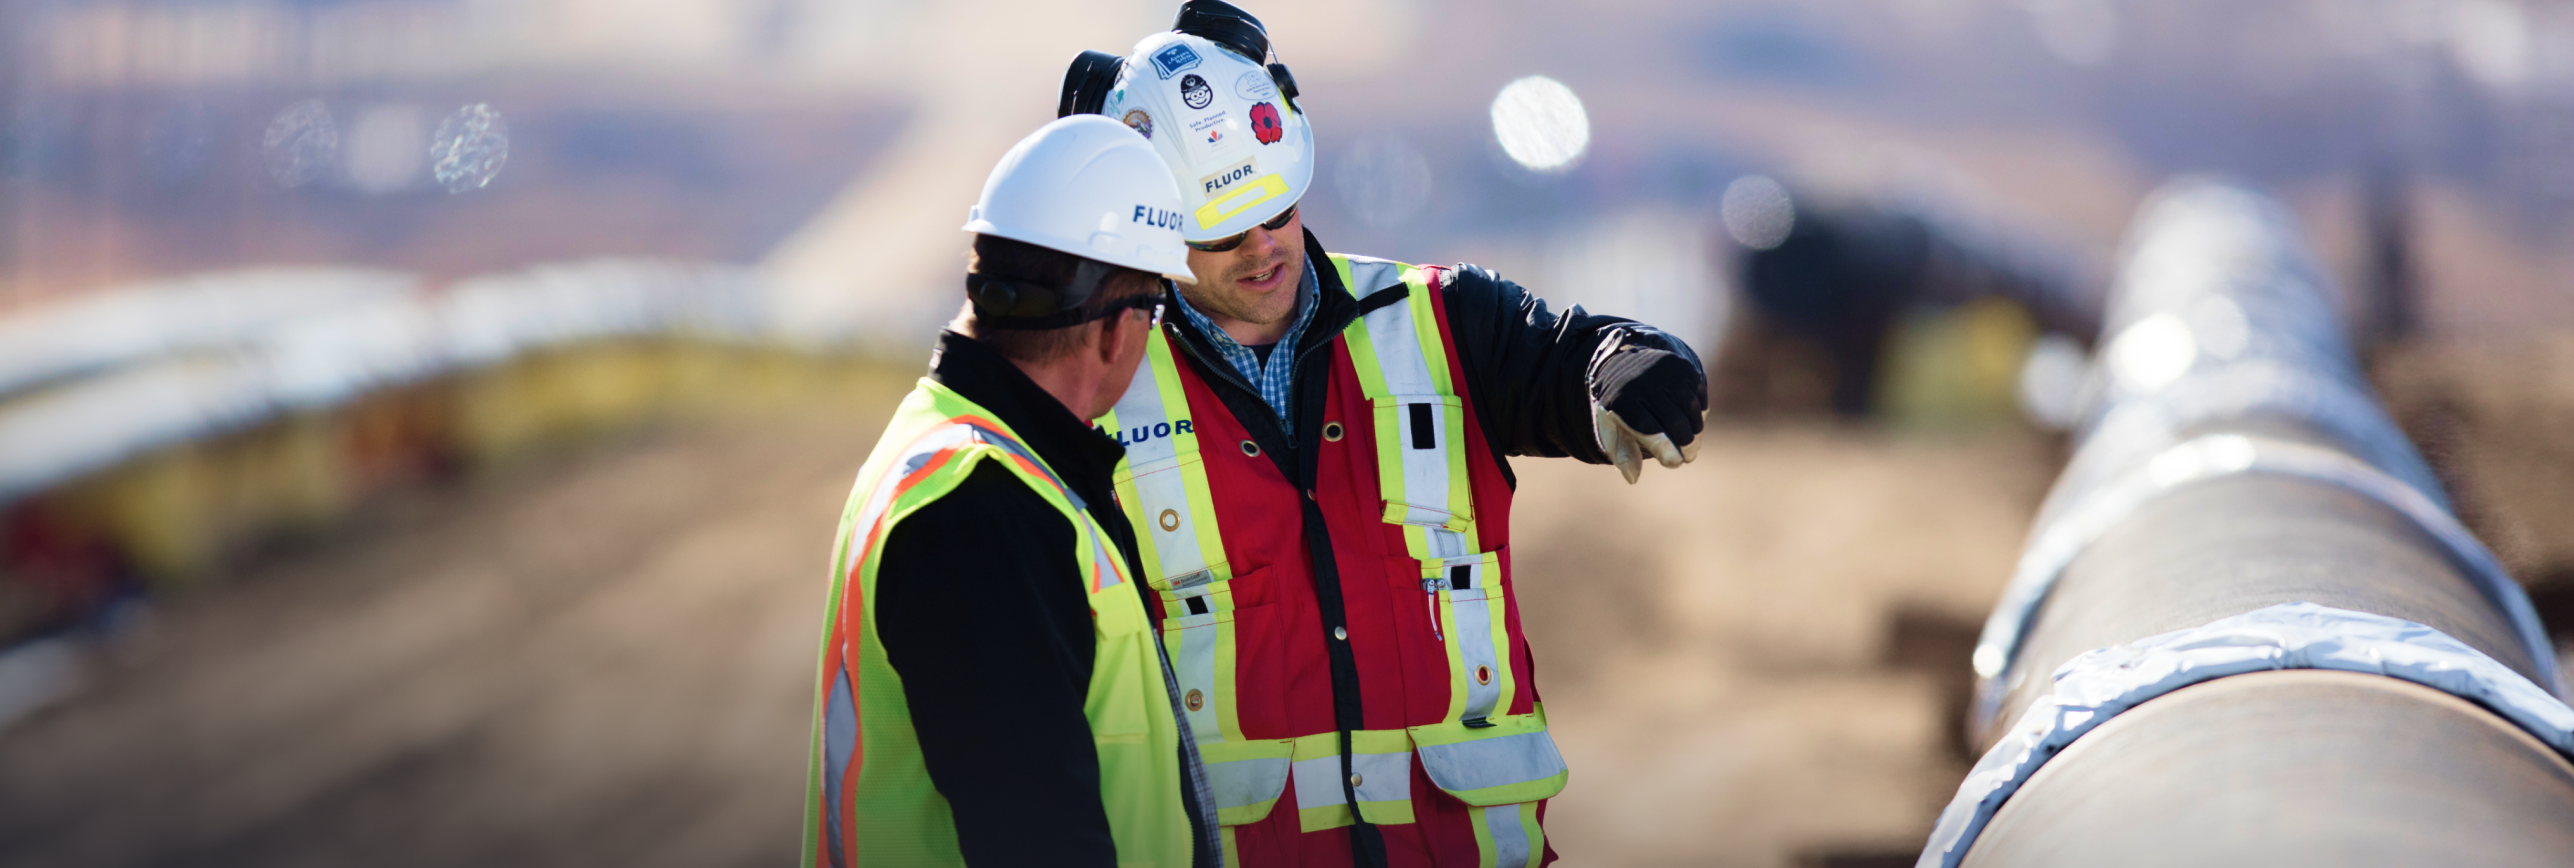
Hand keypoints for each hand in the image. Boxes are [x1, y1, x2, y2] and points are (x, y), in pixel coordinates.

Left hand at [1589, 346, 1705, 483]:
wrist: (1621, 365)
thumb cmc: (1618, 406)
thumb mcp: (1612, 429)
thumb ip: (1623, 454)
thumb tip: (1632, 479)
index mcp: (1621, 400)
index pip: (1647, 428)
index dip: (1663, 447)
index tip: (1674, 462)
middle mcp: (1643, 381)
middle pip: (1674, 420)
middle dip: (1685, 444)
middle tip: (1689, 457)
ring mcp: (1663, 370)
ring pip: (1689, 407)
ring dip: (1695, 430)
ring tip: (1693, 443)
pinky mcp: (1680, 365)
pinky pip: (1698, 394)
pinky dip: (1699, 411)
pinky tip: (1695, 422)